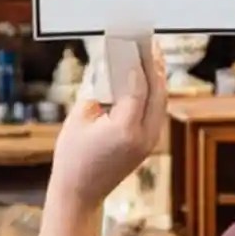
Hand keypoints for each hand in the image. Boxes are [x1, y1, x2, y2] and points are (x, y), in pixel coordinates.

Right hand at [51, 41, 167, 211]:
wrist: (80, 193)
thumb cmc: (72, 155)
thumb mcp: (79, 118)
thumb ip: (100, 92)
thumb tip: (114, 70)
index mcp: (124, 129)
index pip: (139, 88)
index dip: (138, 63)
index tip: (136, 42)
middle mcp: (143, 136)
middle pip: (158, 93)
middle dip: (155, 66)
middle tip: (151, 44)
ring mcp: (149, 142)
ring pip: (161, 103)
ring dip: (158, 79)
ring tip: (152, 56)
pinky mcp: (148, 144)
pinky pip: (157, 112)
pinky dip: (154, 94)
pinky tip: (149, 79)